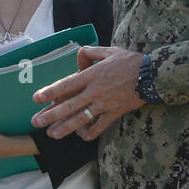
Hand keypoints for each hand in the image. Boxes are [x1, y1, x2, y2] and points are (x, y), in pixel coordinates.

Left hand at [31, 46, 145, 140]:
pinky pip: (100, 126)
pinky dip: (90, 133)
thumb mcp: (110, 51)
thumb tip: (80, 52)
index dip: (50, 92)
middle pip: (69, 105)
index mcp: (92, 75)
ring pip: (81, 118)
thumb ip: (92, 53)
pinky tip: (81, 137)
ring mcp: (104, 104)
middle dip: (51, 115)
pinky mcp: (115, 113)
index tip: (37, 98)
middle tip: (36, 122)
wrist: (153, 75)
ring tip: (52, 134)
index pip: (66, 85)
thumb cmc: (132, 61)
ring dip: (65, 128)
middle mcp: (95, 91)